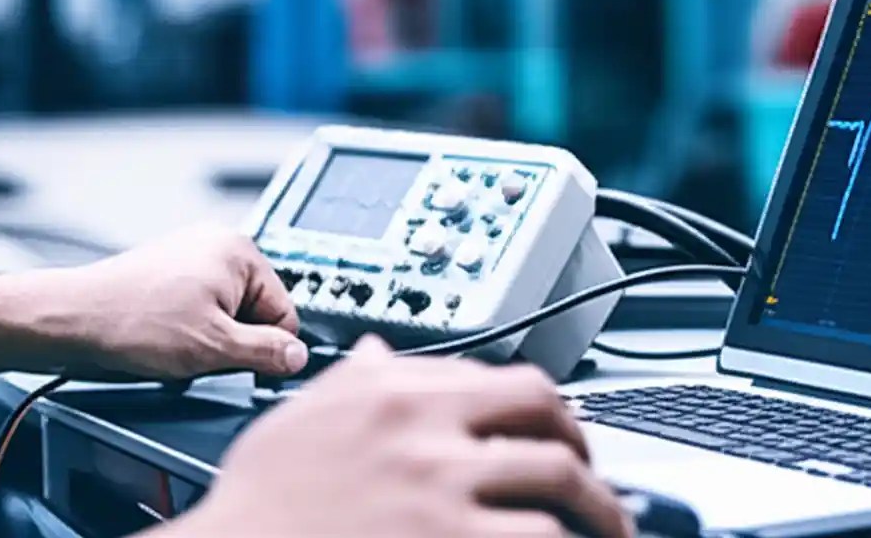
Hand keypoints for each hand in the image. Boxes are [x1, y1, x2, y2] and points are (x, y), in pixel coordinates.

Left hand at [65, 224, 306, 378]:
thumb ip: (267, 352)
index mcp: (240, 251)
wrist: (70, 319)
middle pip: (257, 310)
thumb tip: (298, 357)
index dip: (264, 345)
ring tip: (177, 341)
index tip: (238, 359)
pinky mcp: (170, 269)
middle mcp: (219, 244)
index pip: (285, 312)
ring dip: (210, 333)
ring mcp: (192, 254)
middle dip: (233, 337)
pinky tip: (165, 334)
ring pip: (228, 311)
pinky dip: (189, 325)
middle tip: (199, 349)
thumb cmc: (131, 322)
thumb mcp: (214, 346)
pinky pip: (201, 305)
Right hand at [162, 336, 631, 537]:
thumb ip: (351, 379)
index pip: (506, 379)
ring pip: (558, 482)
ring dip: (598, 507)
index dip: (549, 407)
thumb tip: (376, 350)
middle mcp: (428, 435)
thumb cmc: (260, 502)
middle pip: (547, 418)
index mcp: (399, 394)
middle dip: (586, 448)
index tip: (559, 429)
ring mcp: (442, 493)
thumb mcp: (302, 418)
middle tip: (596, 477)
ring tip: (610, 526)